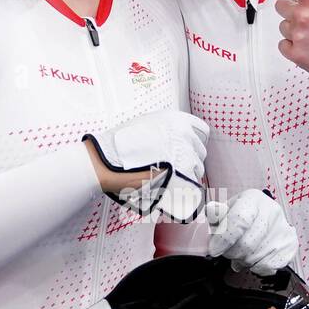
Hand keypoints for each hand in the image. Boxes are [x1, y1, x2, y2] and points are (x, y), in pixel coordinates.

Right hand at [85, 111, 208, 214]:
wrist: (106, 162)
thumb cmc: (119, 145)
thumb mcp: (145, 125)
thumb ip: (164, 129)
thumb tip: (173, 137)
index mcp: (176, 120)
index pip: (202, 130)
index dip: (195, 141)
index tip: (191, 148)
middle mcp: (184, 136)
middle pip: (200, 151)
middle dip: (191, 159)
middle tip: (175, 165)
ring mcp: (185, 155)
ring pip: (197, 169)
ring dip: (187, 174)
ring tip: (169, 177)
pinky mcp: (181, 175)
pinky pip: (191, 184)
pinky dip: (184, 188)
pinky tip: (171, 186)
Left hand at [206, 190, 297, 274]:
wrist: (265, 216)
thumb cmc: (242, 214)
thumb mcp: (226, 209)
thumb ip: (216, 214)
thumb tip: (211, 212)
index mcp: (253, 199)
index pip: (239, 220)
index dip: (224, 238)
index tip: (214, 250)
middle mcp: (271, 212)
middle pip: (246, 243)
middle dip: (231, 253)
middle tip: (227, 251)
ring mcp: (283, 229)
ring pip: (256, 257)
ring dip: (242, 261)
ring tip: (240, 254)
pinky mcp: (290, 245)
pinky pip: (268, 266)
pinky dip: (256, 267)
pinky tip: (254, 258)